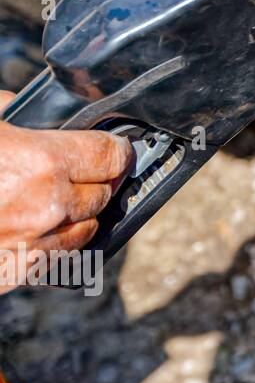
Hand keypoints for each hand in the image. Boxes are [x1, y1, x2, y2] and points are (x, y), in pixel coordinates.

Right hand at [0, 92, 130, 293]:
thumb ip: (9, 110)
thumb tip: (27, 109)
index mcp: (41, 162)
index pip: (110, 156)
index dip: (116, 148)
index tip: (115, 145)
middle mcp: (46, 207)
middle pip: (104, 193)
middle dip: (98, 179)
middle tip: (85, 168)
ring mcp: (32, 245)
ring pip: (87, 228)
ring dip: (80, 212)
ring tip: (60, 197)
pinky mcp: (15, 274)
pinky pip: (57, 257)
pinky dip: (55, 241)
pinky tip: (38, 226)